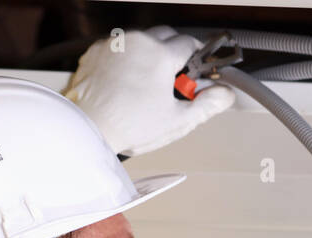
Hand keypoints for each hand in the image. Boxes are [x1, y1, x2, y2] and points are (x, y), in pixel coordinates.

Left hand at [62, 26, 235, 157]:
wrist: (87, 128)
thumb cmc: (127, 126)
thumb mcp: (177, 121)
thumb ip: (206, 104)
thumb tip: (225, 94)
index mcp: (160, 55)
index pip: (190, 44)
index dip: (198, 59)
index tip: (199, 71)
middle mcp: (137, 42)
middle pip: (167, 35)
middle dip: (176, 52)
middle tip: (176, 79)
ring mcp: (115, 44)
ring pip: (142, 40)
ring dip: (151, 55)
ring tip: (149, 85)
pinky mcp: (97, 52)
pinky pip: (120, 48)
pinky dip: (128, 60)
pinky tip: (127, 84)